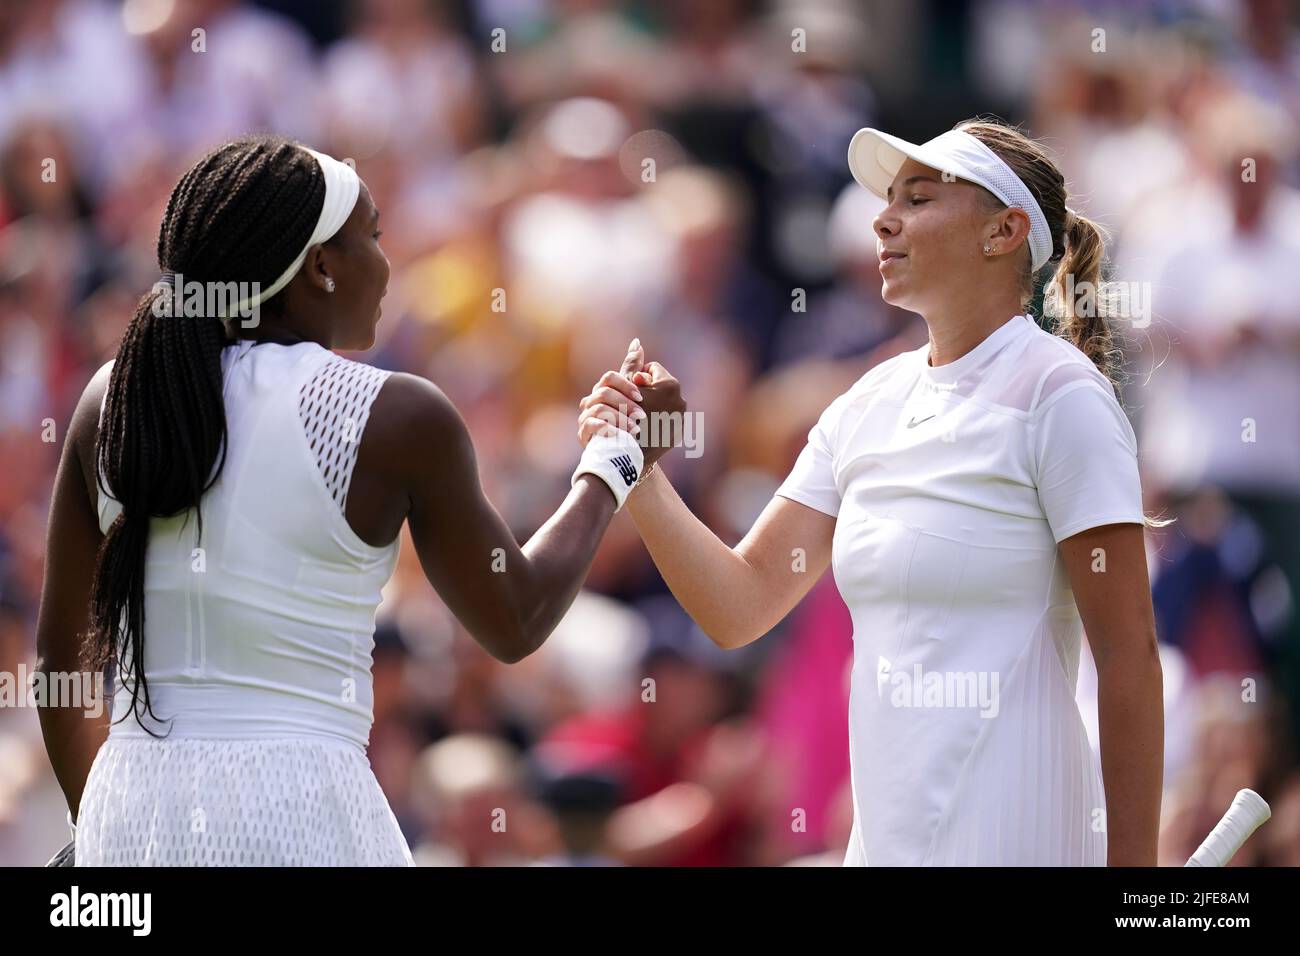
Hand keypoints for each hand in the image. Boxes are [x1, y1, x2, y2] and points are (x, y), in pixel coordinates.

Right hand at [577, 340, 686, 469]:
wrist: (626, 453)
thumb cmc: (620, 415)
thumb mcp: (624, 386)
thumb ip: (632, 364)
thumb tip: (637, 342)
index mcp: (670, 385)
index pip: (651, 369)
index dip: (636, 377)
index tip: (627, 389)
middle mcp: (680, 400)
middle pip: (657, 386)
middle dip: (644, 391)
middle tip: (630, 402)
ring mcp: (681, 418)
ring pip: (661, 402)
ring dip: (649, 405)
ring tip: (636, 415)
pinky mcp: (678, 433)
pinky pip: (665, 418)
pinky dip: (654, 419)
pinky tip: (643, 426)